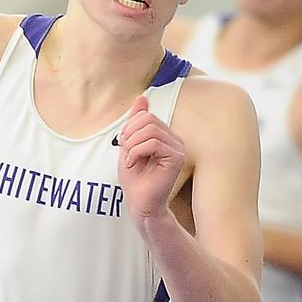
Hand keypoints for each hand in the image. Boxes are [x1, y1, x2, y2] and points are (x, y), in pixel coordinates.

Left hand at [118, 96, 185, 222]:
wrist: (139, 203)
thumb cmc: (135, 179)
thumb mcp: (130, 144)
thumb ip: (135, 123)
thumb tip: (142, 98)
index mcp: (166, 136)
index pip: (146, 116)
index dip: (130, 127)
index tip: (124, 144)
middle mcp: (175, 140)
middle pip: (148, 120)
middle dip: (130, 135)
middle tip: (126, 152)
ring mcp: (178, 149)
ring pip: (150, 130)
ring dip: (132, 145)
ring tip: (130, 160)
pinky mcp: (177, 158)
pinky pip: (154, 143)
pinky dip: (137, 152)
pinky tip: (134, 164)